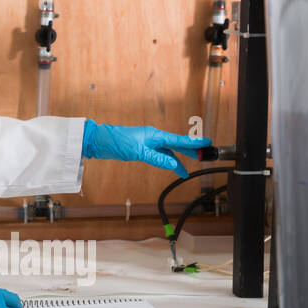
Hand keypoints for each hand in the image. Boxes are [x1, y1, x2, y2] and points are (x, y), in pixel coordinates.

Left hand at [81, 120, 211, 177]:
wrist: (99, 141)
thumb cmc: (116, 142)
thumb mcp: (138, 152)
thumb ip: (156, 158)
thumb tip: (173, 164)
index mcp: (155, 135)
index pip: (179, 140)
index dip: (194, 143)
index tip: (208, 143)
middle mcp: (153, 137)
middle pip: (176, 145)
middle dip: (190, 152)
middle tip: (203, 158)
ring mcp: (147, 142)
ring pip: (167, 151)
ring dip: (177, 160)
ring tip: (185, 173)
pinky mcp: (141, 147)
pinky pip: (159, 154)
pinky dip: (166, 160)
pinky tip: (169, 166)